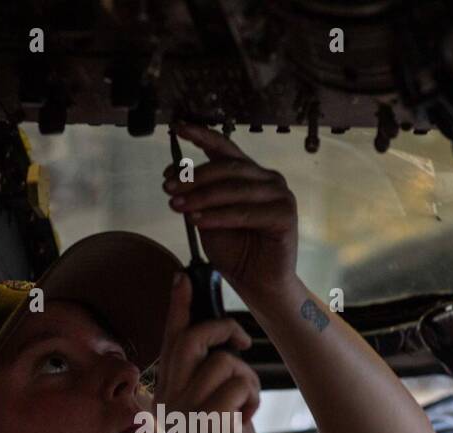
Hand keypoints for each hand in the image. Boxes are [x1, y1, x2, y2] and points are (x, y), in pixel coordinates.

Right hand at [154, 272, 270, 432]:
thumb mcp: (210, 407)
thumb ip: (204, 376)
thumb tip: (214, 334)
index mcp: (164, 395)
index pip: (170, 340)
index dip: (178, 305)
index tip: (183, 276)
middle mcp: (168, 401)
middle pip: (195, 340)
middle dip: (225, 330)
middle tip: (243, 342)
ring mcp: (186, 411)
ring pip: (225, 363)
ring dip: (247, 380)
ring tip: (245, 406)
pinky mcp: (210, 420)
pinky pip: (241, 384)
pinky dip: (253, 398)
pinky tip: (247, 422)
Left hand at [163, 123, 298, 300]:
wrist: (258, 284)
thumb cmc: (236, 252)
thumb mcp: (207, 218)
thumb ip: (196, 195)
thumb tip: (173, 171)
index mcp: (250, 174)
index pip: (225, 148)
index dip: (201, 134)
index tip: (177, 127)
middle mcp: (267, 179)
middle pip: (226, 167)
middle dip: (193, 176)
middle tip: (168, 187)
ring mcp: (279, 195)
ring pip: (234, 188)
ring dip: (201, 196)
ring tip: (177, 206)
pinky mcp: (285, 215)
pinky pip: (244, 212)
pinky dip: (217, 215)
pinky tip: (197, 220)